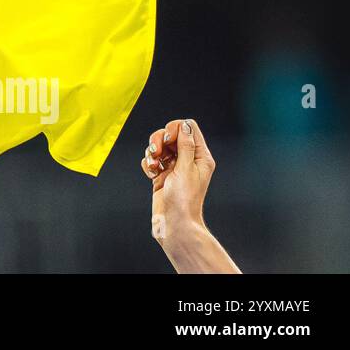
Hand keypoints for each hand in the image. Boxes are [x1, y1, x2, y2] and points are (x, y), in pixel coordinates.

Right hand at [141, 117, 216, 246]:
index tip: (168, 140)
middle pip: (170, 134)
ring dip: (151, 152)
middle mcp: (188, 159)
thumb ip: (185, 145)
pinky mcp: (162, 174)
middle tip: (156, 152)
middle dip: (159, 140)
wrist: (174, 223)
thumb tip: (185, 125)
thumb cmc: (184, 200)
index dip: (175, 129)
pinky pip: (151, 159)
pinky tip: (151, 173)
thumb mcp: (186, 169)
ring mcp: (174, 167)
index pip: (189, 128)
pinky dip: (148, 163)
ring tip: (153, 164)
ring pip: (159, 145)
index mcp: (200, 156)